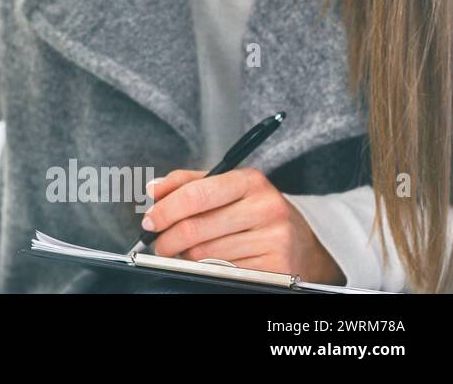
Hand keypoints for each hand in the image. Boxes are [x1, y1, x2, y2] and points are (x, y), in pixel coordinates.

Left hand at [140, 168, 345, 283]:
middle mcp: (266, 207)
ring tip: (188, 251)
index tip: (150, 220)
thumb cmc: (254, 211)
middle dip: (167, 239)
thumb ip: (187, 182)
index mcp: (250, 181)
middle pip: (196, 228)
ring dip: (187, 256)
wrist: (302, 240)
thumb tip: (153, 189)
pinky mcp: (277, 267)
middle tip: (158, 243)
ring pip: (206, 254)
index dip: (166, 210)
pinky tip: (213, 261)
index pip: (196, 194)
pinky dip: (210, 269)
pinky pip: (225, 271)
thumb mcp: (226, 187)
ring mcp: (274, 239)